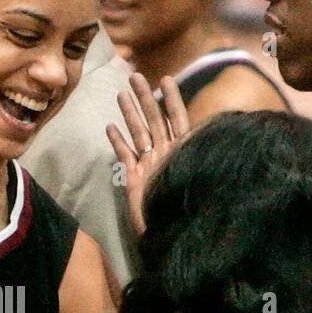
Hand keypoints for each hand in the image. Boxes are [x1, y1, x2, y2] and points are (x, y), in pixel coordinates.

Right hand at [108, 72, 189, 235]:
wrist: (169, 236)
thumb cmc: (186, 209)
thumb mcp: (194, 176)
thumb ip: (195, 153)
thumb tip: (202, 129)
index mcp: (182, 152)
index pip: (178, 119)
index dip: (172, 99)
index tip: (167, 78)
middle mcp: (166, 155)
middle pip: (155, 121)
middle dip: (145, 98)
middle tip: (134, 76)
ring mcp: (149, 166)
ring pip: (138, 134)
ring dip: (130, 114)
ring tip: (120, 94)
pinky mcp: (135, 180)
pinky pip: (125, 157)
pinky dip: (118, 142)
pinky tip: (109, 127)